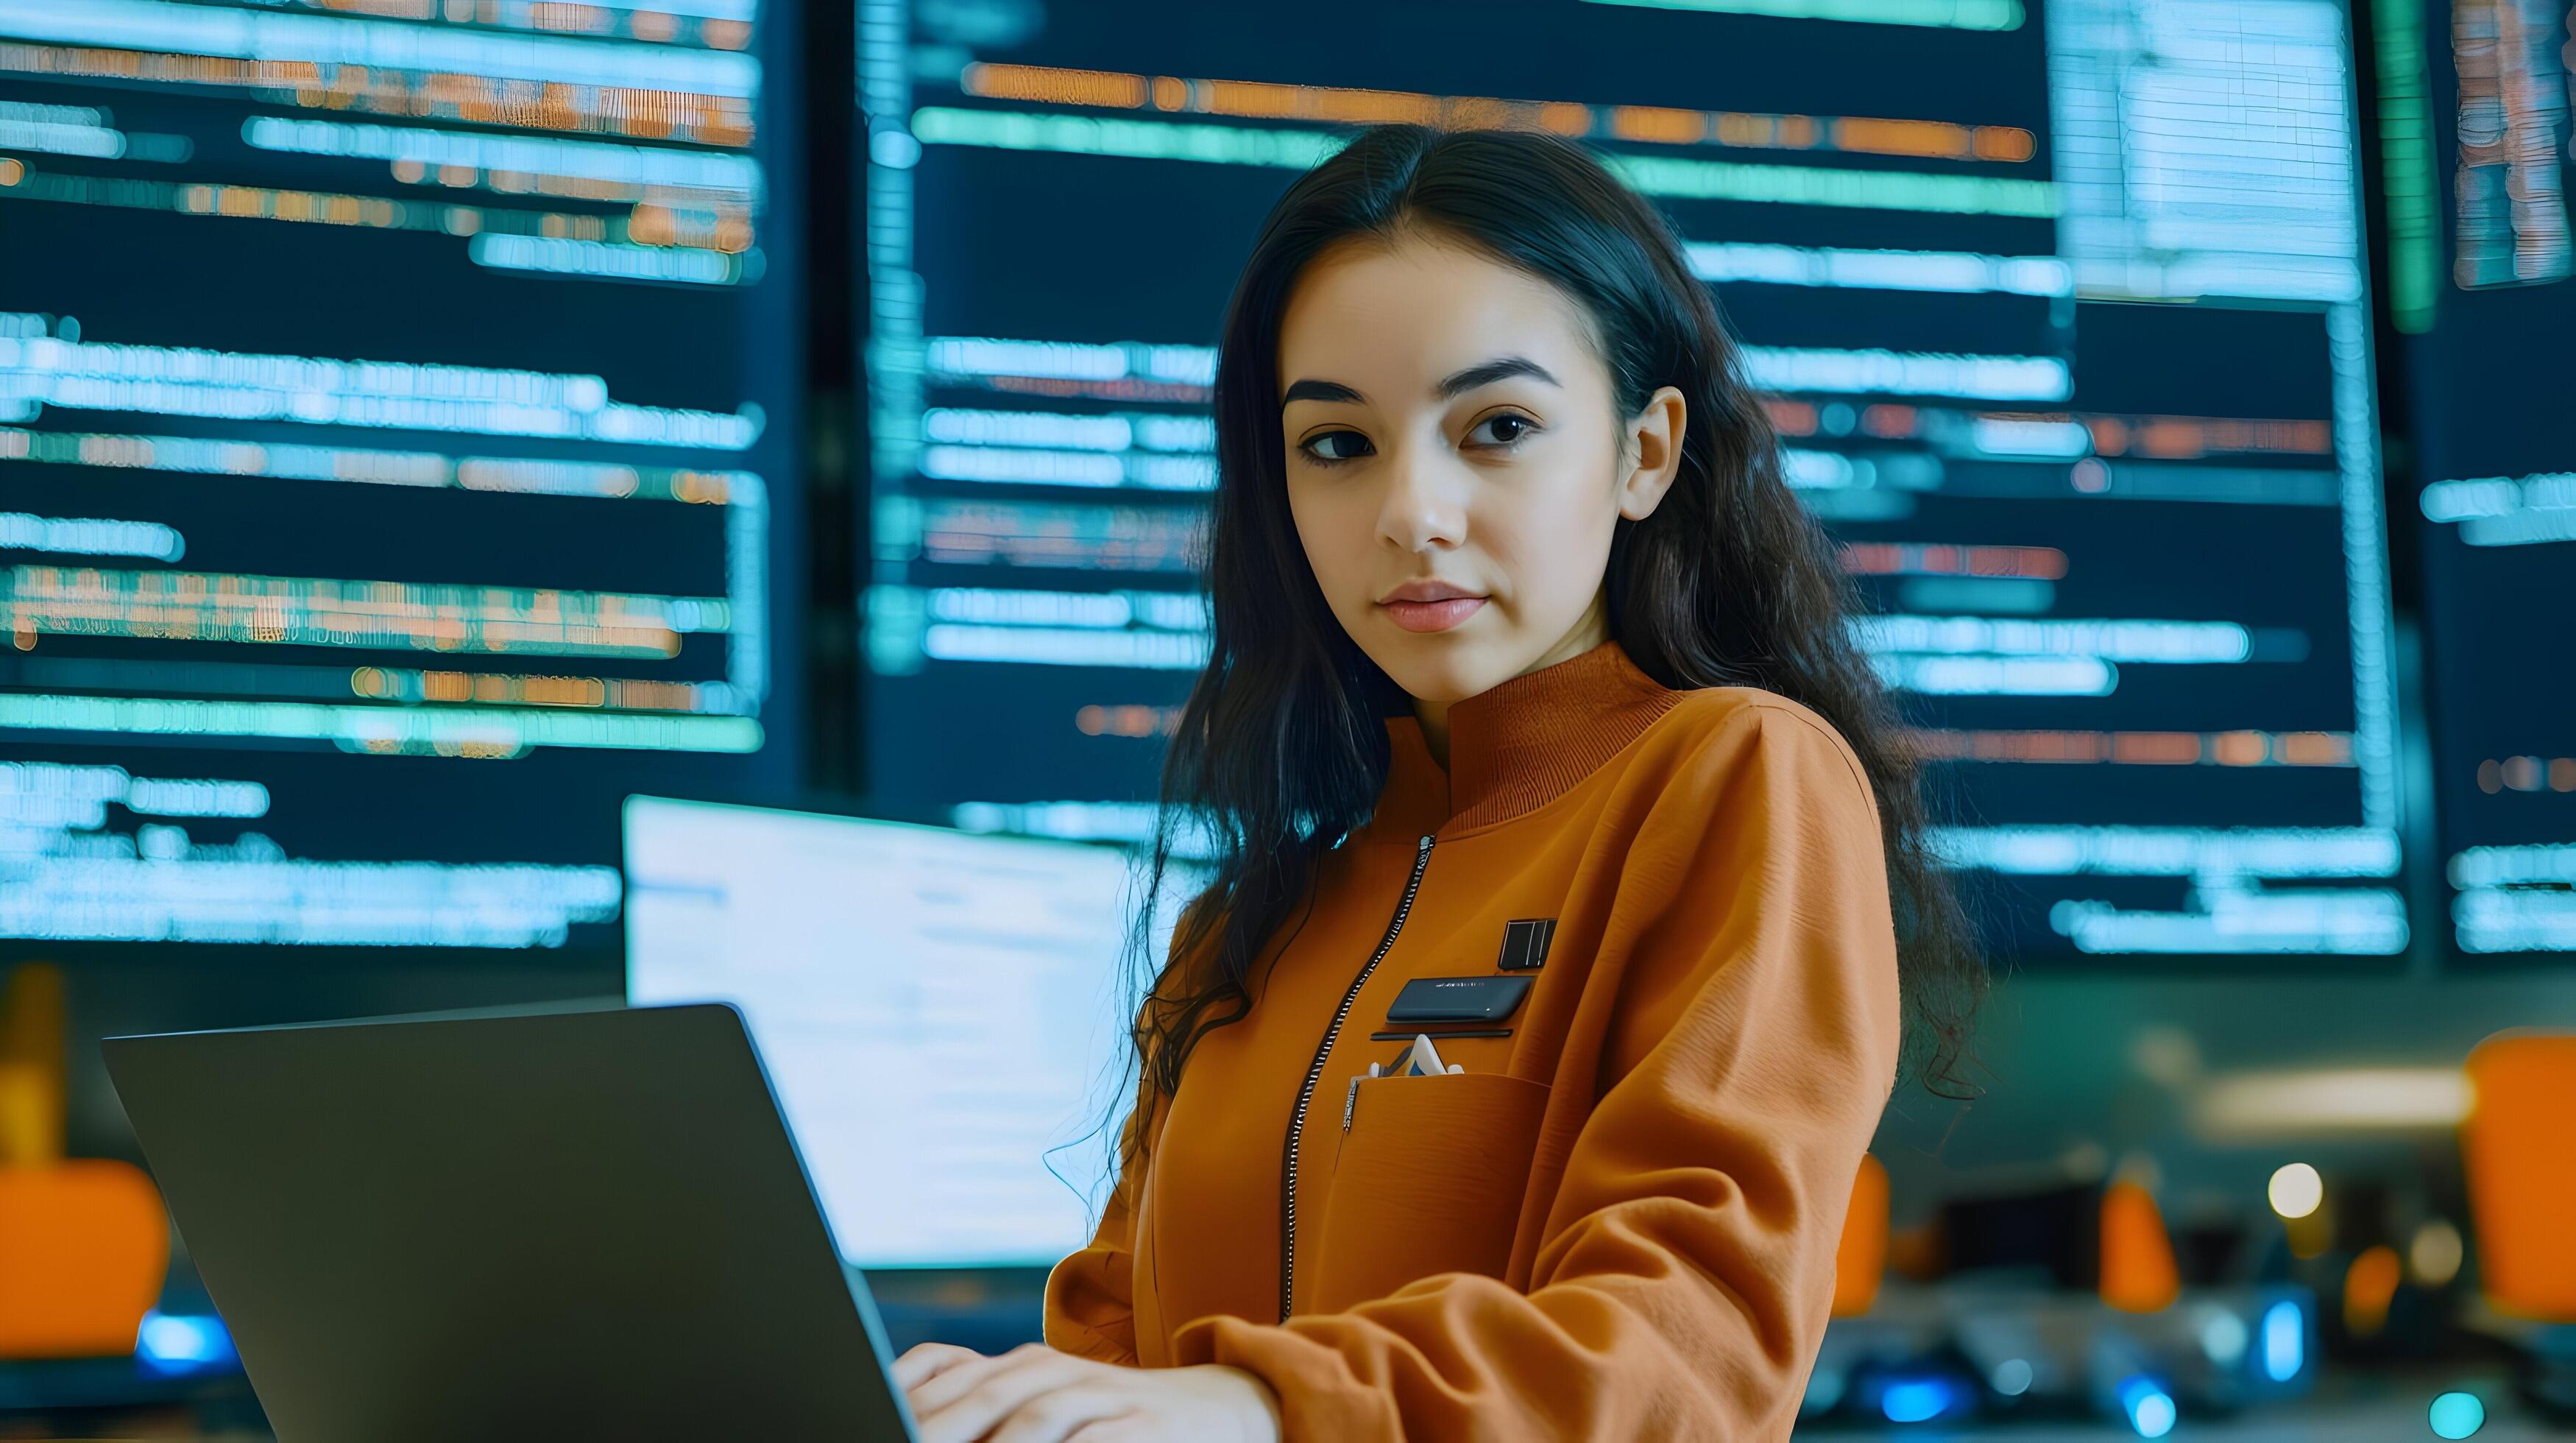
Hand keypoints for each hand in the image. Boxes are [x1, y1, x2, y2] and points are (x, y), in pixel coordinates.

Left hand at [894, 1340, 1281, 1442]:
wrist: (1225, 1405)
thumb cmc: (1111, 1420)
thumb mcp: (1041, 1403)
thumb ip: (981, 1405)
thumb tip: (905, 1417)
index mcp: (1014, 1366)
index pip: (938, 1373)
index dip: (896, 1396)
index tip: (854, 1416)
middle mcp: (1049, 1372)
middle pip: (974, 1399)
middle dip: (927, 1428)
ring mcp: (1098, 1395)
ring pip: (1031, 1421)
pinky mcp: (1140, 1424)